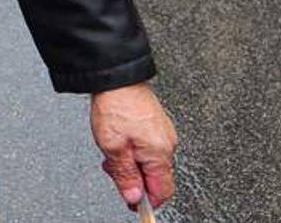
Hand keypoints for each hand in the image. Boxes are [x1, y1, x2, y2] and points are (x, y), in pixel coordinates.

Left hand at [90, 82, 177, 209]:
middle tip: (113, 168)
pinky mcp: (157, 123)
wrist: (117, 78)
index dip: (146, 201)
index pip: (163, 191)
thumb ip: (125, 176)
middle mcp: (167, 144)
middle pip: (155, 177)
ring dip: (132, 163)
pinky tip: (120, 139)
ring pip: (150, 161)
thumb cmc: (116, 106)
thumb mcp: (113, 148)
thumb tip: (133, 197)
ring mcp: (164, 132)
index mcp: (160, 153)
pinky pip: (149, 146)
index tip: (132, 202)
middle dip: (134, 178)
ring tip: (112, 149)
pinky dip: (134, 149)